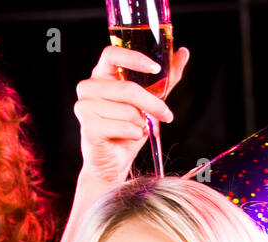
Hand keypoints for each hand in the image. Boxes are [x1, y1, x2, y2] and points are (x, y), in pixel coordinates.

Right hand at [74, 43, 188, 185]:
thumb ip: (165, 78)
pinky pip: (122, 126)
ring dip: (141, 122)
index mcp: (101, 75)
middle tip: (166, 114)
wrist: (112, 163)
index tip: (156, 68)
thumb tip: (183, 53)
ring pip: (127, 110)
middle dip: (152, 103)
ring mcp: (85, 107)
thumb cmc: (128, 130)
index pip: (112, 54)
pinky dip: (133, 133)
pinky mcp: (88, 127)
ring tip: (138, 127)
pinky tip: (130, 136)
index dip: (134, 58)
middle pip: (126, 88)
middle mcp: (88, 88)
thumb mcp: (149, 101)